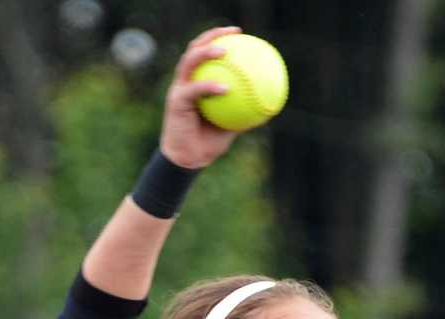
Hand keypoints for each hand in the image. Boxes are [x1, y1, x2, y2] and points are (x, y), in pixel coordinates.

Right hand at [159, 27, 243, 169]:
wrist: (189, 160)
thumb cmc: (208, 143)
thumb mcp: (232, 126)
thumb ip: (244, 113)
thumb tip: (269, 107)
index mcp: (196, 82)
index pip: (205, 53)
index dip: (219, 38)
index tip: (238, 33)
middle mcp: (186, 81)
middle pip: (195, 48)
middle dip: (212, 35)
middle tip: (233, 32)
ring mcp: (179, 89)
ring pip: (190, 62)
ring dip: (206, 53)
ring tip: (224, 52)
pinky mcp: (176, 101)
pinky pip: (194, 90)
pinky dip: (209, 87)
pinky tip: (225, 88)